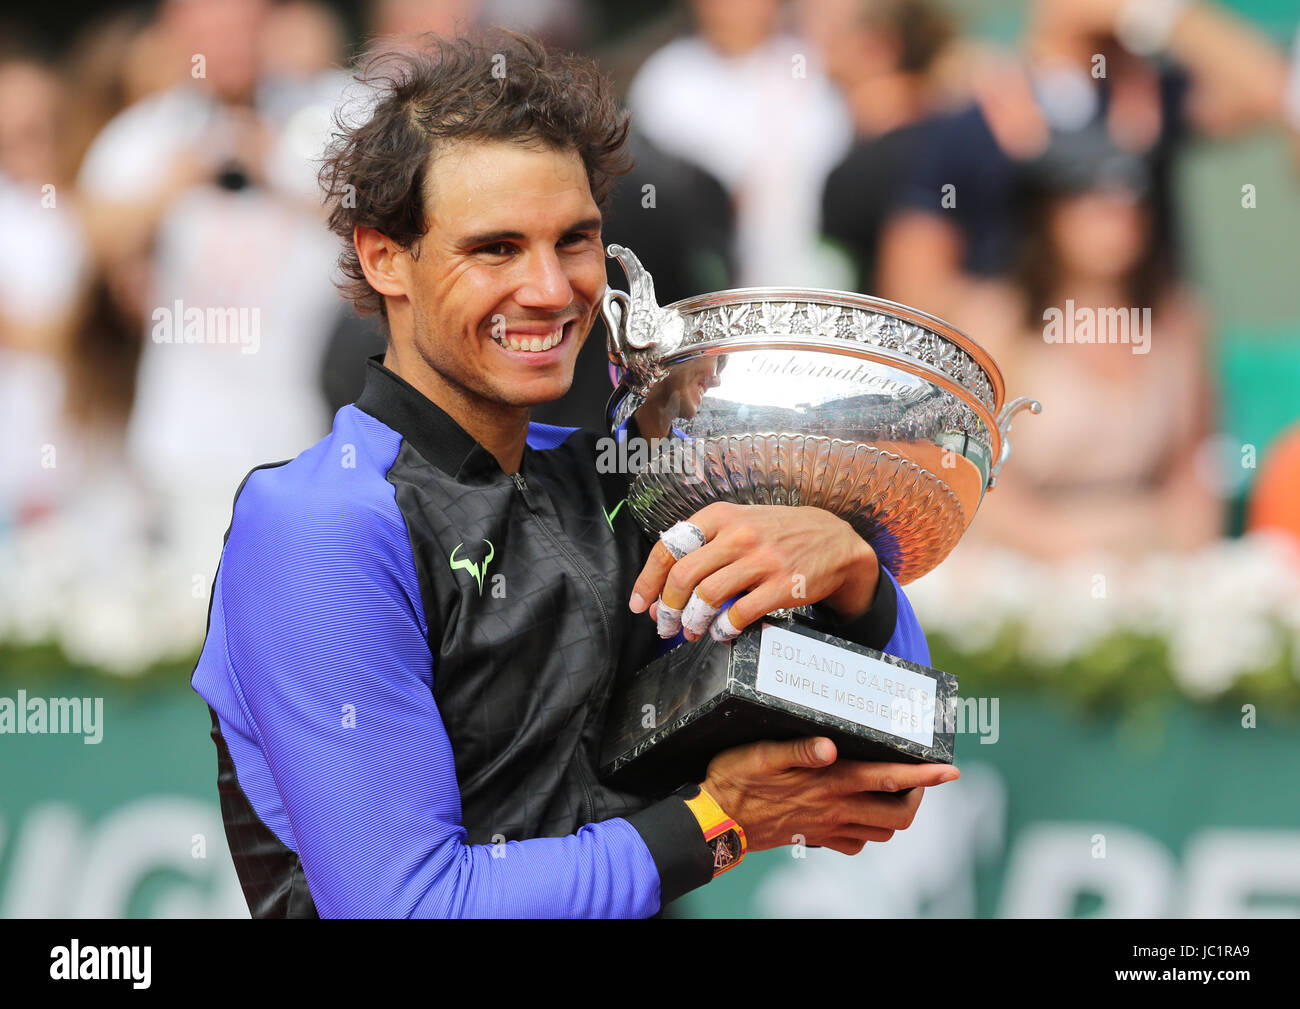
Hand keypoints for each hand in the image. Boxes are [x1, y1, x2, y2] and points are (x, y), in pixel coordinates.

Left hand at [629, 503, 879, 640]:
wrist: (833, 539)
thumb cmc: (778, 534)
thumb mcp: (740, 522)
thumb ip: (705, 546)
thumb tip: (664, 587)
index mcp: (721, 516)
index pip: (670, 547)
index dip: (648, 580)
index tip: (639, 603)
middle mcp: (739, 534)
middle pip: (684, 575)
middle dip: (667, 607)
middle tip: (664, 625)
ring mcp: (762, 560)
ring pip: (708, 596)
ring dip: (692, 621)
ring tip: (692, 631)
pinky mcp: (782, 585)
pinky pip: (740, 613)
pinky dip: (724, 629)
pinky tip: (722, 632)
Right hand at [702, 736, 958, 853]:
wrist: (716, 821)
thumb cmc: (736, 779)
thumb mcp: (762, 754)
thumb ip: (799, 748)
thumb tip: (829, 745)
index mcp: (830, 783)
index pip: (889, 779)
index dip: (924, 776)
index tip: (951, 770)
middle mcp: (835, 809)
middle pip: (898, 815)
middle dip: (917, 797)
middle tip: (917, 777)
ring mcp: (828, 828)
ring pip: (882, 832)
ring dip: (895, 813)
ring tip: (894, 791)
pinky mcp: (816, 838)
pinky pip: (856, 844)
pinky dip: (867, 831)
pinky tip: (858, 812)